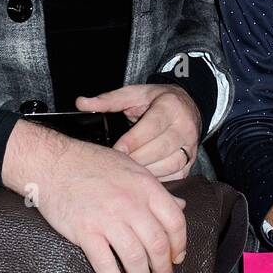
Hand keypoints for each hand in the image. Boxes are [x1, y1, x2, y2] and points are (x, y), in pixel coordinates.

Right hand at [2, 121, 187, 272]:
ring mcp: (108, 218)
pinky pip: (105, 264)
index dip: (179, 244)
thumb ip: (156, 189)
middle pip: (157, 244)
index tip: (177, 258)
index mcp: (146, 187)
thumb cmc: (91, 163)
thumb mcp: (131, 167)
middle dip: (163, 268)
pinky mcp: (85, 232)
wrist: (53, 163)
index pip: (174, 222)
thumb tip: (180, 206)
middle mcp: (131, 204)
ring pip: (135, 257)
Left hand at [76, 83, 200, 180]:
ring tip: (130, 171)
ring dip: (148, 171)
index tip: (115, 150)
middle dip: (136, 159)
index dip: (131, 142)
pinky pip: (176, 175)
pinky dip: (159, 178)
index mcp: (170, 107)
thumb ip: (108, 100)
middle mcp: (185, 126)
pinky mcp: (191, 161)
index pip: (150, 127)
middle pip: (160, 149)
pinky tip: (145, 178)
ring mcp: (190, 145)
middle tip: (118, 165)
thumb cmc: (156, 101)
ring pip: (170, 164)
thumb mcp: (133, 94)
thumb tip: (81, 103)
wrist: (187, 105)